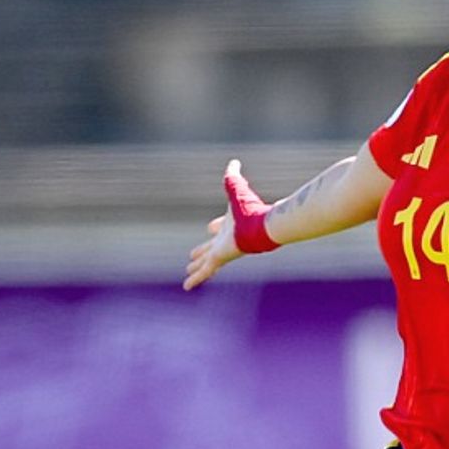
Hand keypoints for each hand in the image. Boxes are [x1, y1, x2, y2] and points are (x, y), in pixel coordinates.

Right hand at [183, 159, 271, 290]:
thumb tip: (234, 161)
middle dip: (202, 251)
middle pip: (211, 247)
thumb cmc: (250, 207)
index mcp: (230, 224)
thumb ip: (233, 176)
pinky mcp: (219, 259)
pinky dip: (195, 279)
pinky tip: (187, 287)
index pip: (220, 227)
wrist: (261, 225)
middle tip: (193, 256)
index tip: (210, 227)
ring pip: (206, 262)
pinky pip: (204, 271)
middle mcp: (226, 239)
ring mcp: (222, 251)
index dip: (215, 226)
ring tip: (188, 272)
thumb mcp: (236, 187)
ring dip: (197, 267)